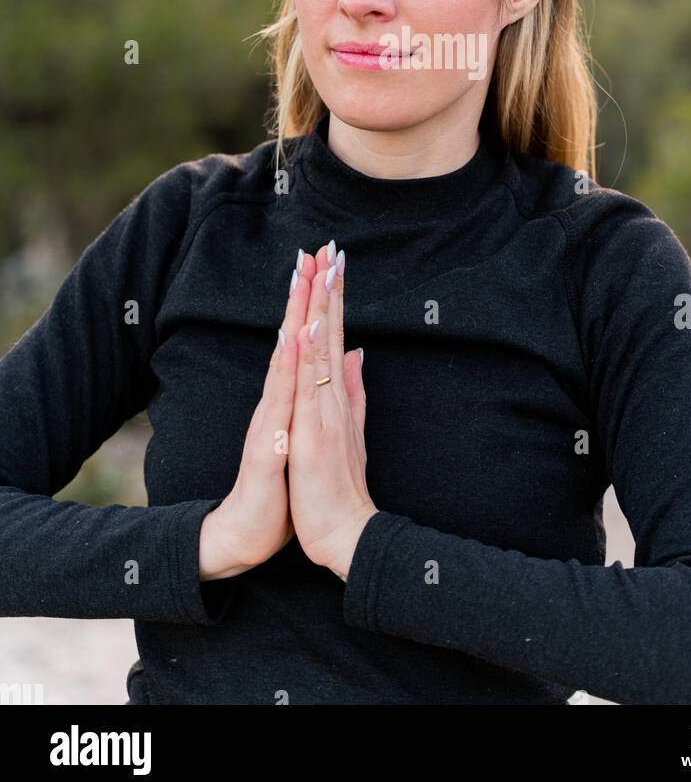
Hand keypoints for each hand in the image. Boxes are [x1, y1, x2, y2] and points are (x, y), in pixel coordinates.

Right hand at [204, 247, 363, 575]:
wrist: (252, 532)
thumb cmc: (284, 487)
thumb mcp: (316, 434)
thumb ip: (332, 391)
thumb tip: (348, 354)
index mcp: (297, 397)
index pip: (310, 339)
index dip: (320, 300)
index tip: (329, 261)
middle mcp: (282, 398)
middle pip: (295, 337)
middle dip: (305, 292)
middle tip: (314, 249)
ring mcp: (273, 416)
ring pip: (286, 358)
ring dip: (294, 316)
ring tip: (303, 278)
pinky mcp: (269, 441)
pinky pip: (280, 399)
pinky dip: (288, 366)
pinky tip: (292, 337)